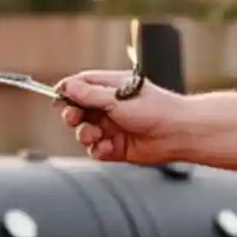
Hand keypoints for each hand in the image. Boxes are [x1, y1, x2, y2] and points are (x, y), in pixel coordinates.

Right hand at [55, 71, 186, 163]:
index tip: (59, 97)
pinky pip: (97, 150)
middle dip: (72, 115)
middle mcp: (110, 107)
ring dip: (85, 134)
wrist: (177, 133)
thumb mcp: (116, 98)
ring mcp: (113, 128)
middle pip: (78, 110)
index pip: (81, 86)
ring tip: (96, 134)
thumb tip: (67, 86)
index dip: (67, 92)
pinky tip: (108, 146)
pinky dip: (99, 149)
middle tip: (74, 118)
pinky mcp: (117, 147)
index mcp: (111, 88)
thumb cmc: (154, 109)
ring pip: (84, 132)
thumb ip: (90, 94)